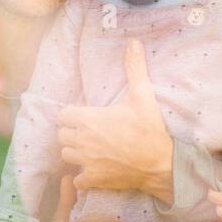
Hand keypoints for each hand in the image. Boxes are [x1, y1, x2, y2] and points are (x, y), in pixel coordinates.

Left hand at [58, 39, 174, 203]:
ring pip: (66, 155)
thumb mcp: (143, 96)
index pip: (63, 115)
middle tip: (89, 131)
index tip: (85, 116)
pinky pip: (77, 178)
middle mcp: (82, 140)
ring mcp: (86, 161)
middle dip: (72, 132)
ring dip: (75, 152)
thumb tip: (133, 43)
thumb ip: (134, 69)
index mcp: (88, 119)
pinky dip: (83, 175)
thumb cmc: (149, 129)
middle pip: (62, 135)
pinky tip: (95, 169)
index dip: (72, 114)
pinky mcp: (93, 179)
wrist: (160, 163)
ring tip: (90, 149)